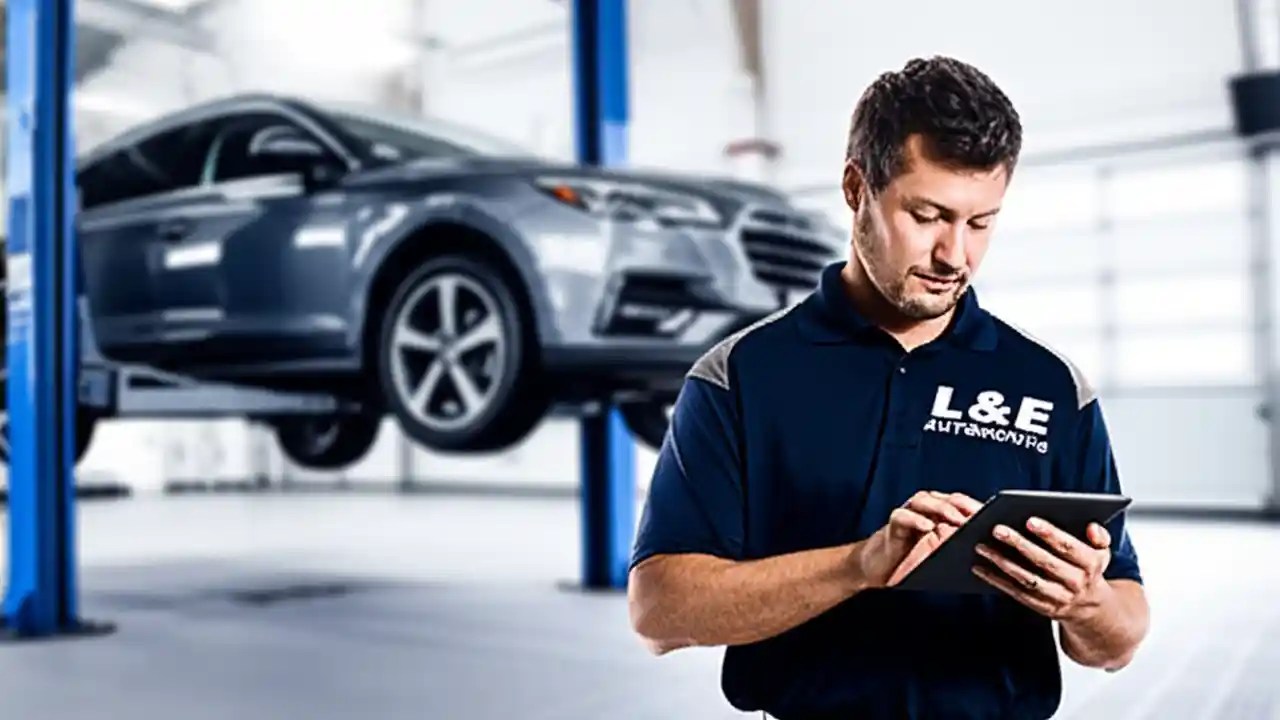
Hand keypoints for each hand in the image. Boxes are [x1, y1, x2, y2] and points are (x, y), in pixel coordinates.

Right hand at [858, 491, 981, 588]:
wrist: (881, 569)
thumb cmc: (915, 562)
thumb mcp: (943, 554)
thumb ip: (959, 545)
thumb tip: (990, 549)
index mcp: (941, 515)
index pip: (963, 504)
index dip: (979, 507)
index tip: (997, 514)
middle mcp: (925, 510)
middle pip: (947, 499)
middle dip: (964, 505)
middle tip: (980, 515)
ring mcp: (908, 515)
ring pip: (925, 501)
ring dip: (942, 508)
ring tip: (957, 520)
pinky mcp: (893, 526)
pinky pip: (902, 516)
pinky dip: (915, 520)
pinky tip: (927, 527)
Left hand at [972, 517, 1112, 620]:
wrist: (1090, 607)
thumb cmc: (1088, 568)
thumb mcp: (1101, 552)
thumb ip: (1099, 536)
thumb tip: (1092, 526)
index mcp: (1091, 564)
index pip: (1069, 547)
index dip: (1050, 534)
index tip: (1029, 519)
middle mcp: (1076, 582)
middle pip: (1044, 562)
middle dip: (1020, 544)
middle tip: (997, 529)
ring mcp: (1059, 598)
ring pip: (1027, 579)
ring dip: (1003, 562)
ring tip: (981, 546)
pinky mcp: (1042, 608)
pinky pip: (1016, 593)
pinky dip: (997, 581)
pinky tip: (979, 567)